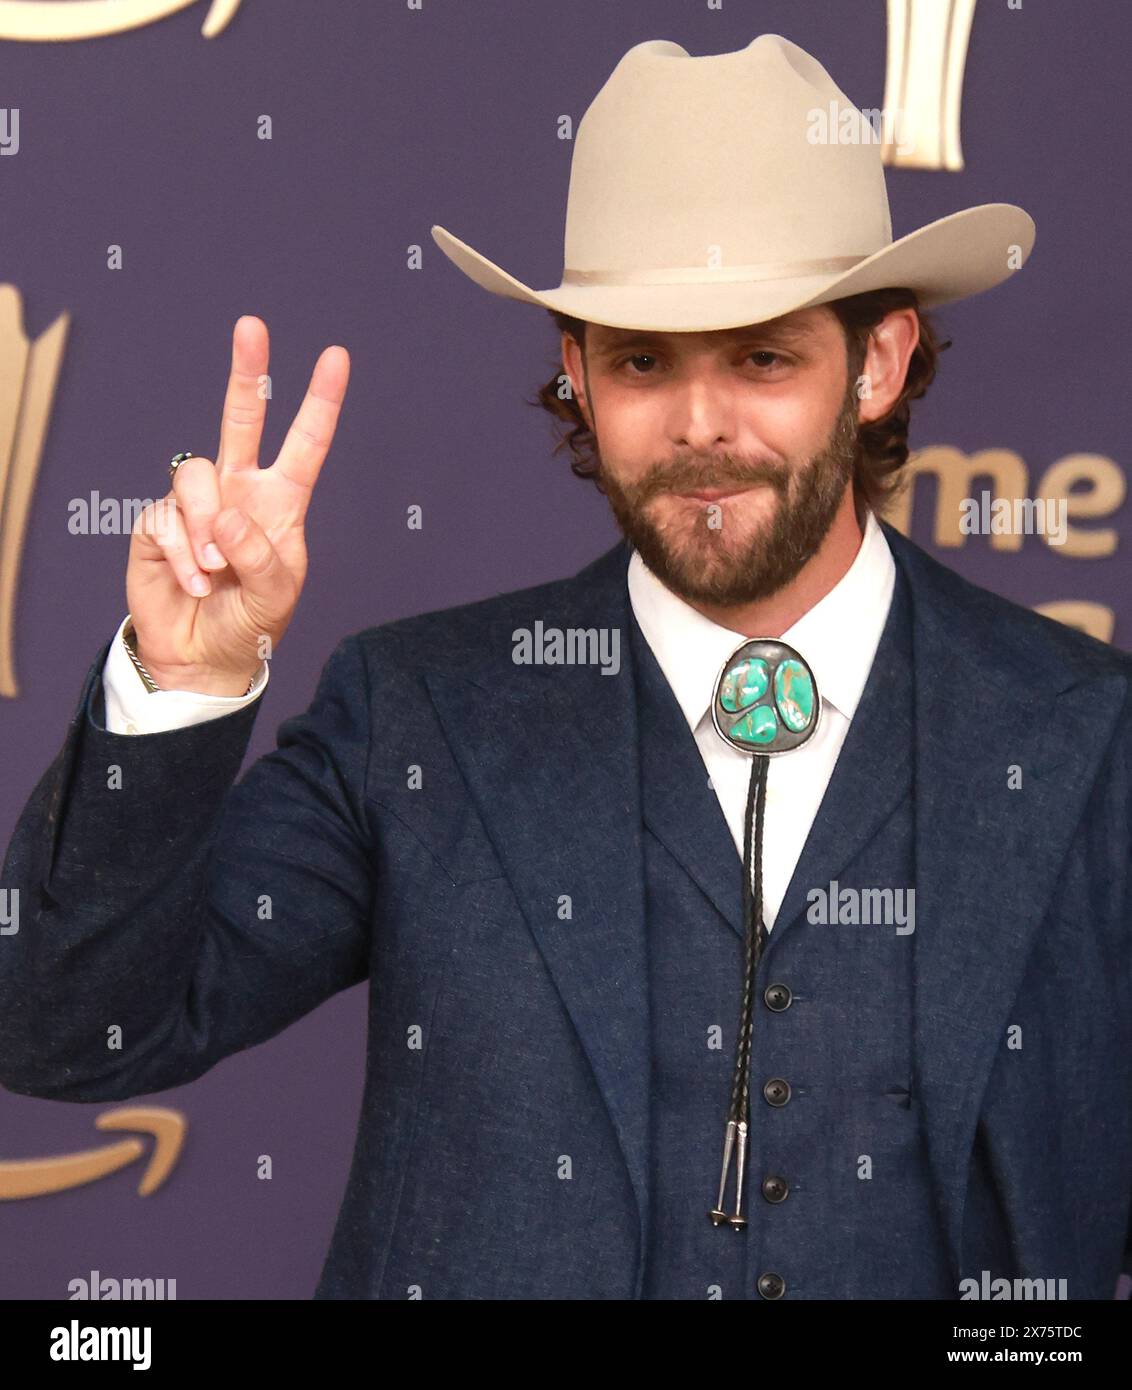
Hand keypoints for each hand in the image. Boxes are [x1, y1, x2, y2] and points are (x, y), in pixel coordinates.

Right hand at [125, 316, 349, 693]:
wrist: (202, 657)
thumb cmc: (249, 622)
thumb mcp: (275, 597)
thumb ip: (261, 557)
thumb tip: (228, 515)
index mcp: (281, 503)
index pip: (304, 444)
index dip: (320, 402)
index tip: (335, 357)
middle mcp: (238, 492)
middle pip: (240, 418)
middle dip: (247, 371)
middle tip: (252, 326)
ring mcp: (196, 504)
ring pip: (196, 477)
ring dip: (206, 528)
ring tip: (213, 571)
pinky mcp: (158, 522)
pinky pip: (167, 520)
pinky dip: (183, 556)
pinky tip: (193, 582)